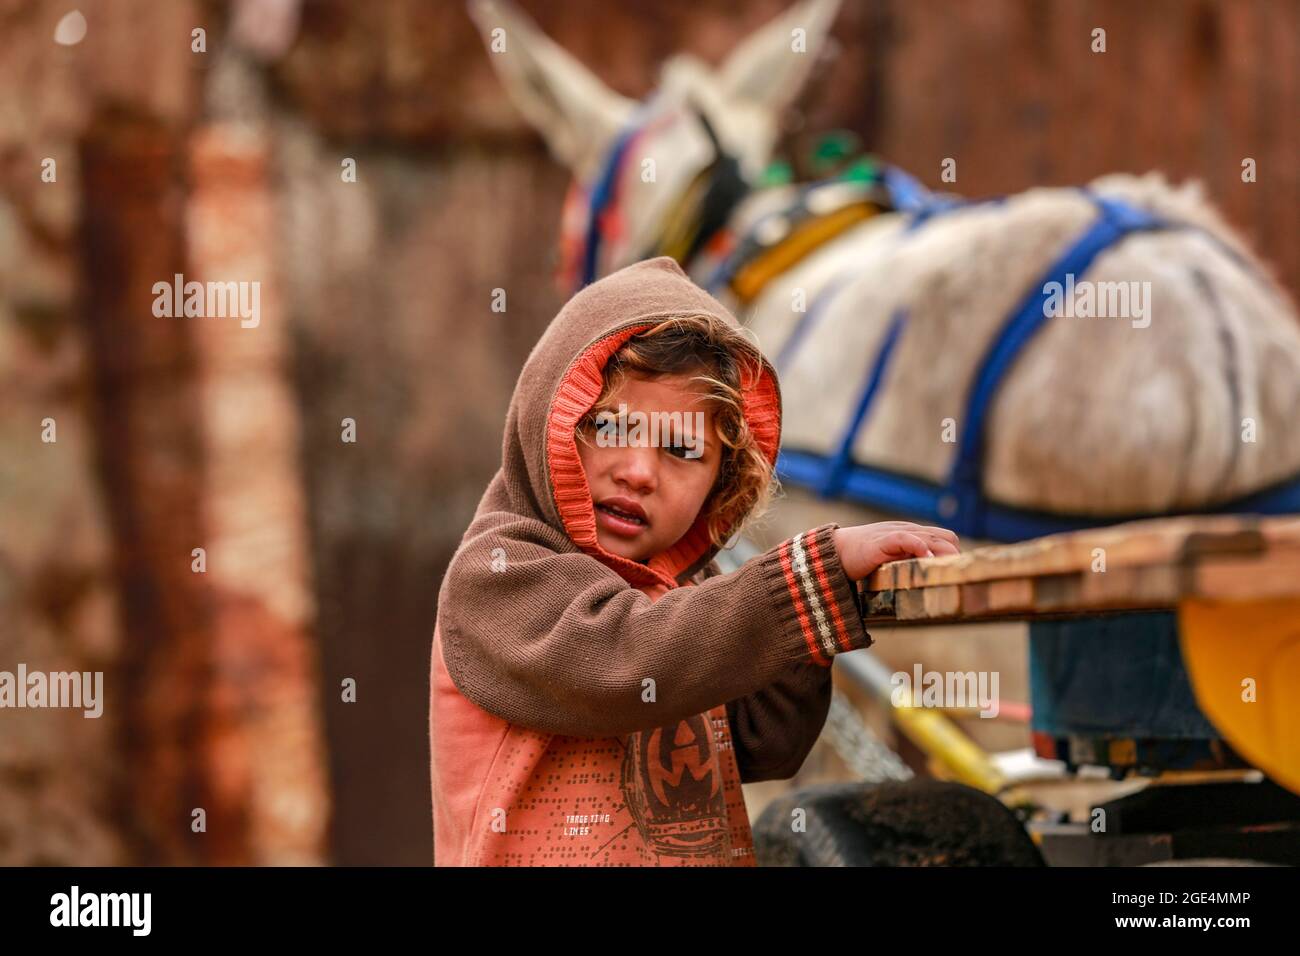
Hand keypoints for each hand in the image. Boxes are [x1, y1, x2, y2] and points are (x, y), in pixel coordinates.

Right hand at [831, 521, 959, 580]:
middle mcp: (909, 530)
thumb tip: (928, 584)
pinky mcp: (884, 540)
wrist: (834, 552)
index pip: (946, 538)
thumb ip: (908, 564)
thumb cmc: (863, 559)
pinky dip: (920, 548)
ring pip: (932, 538)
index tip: (956, 574)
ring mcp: (897, 533)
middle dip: (955, 558)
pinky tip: (927, 560)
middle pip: (946, 538)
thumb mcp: (892, 560)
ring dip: (944, 555)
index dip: (954, 556)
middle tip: (955, 578)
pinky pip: (908, 539)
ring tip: (950, 572)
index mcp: (913, 534)